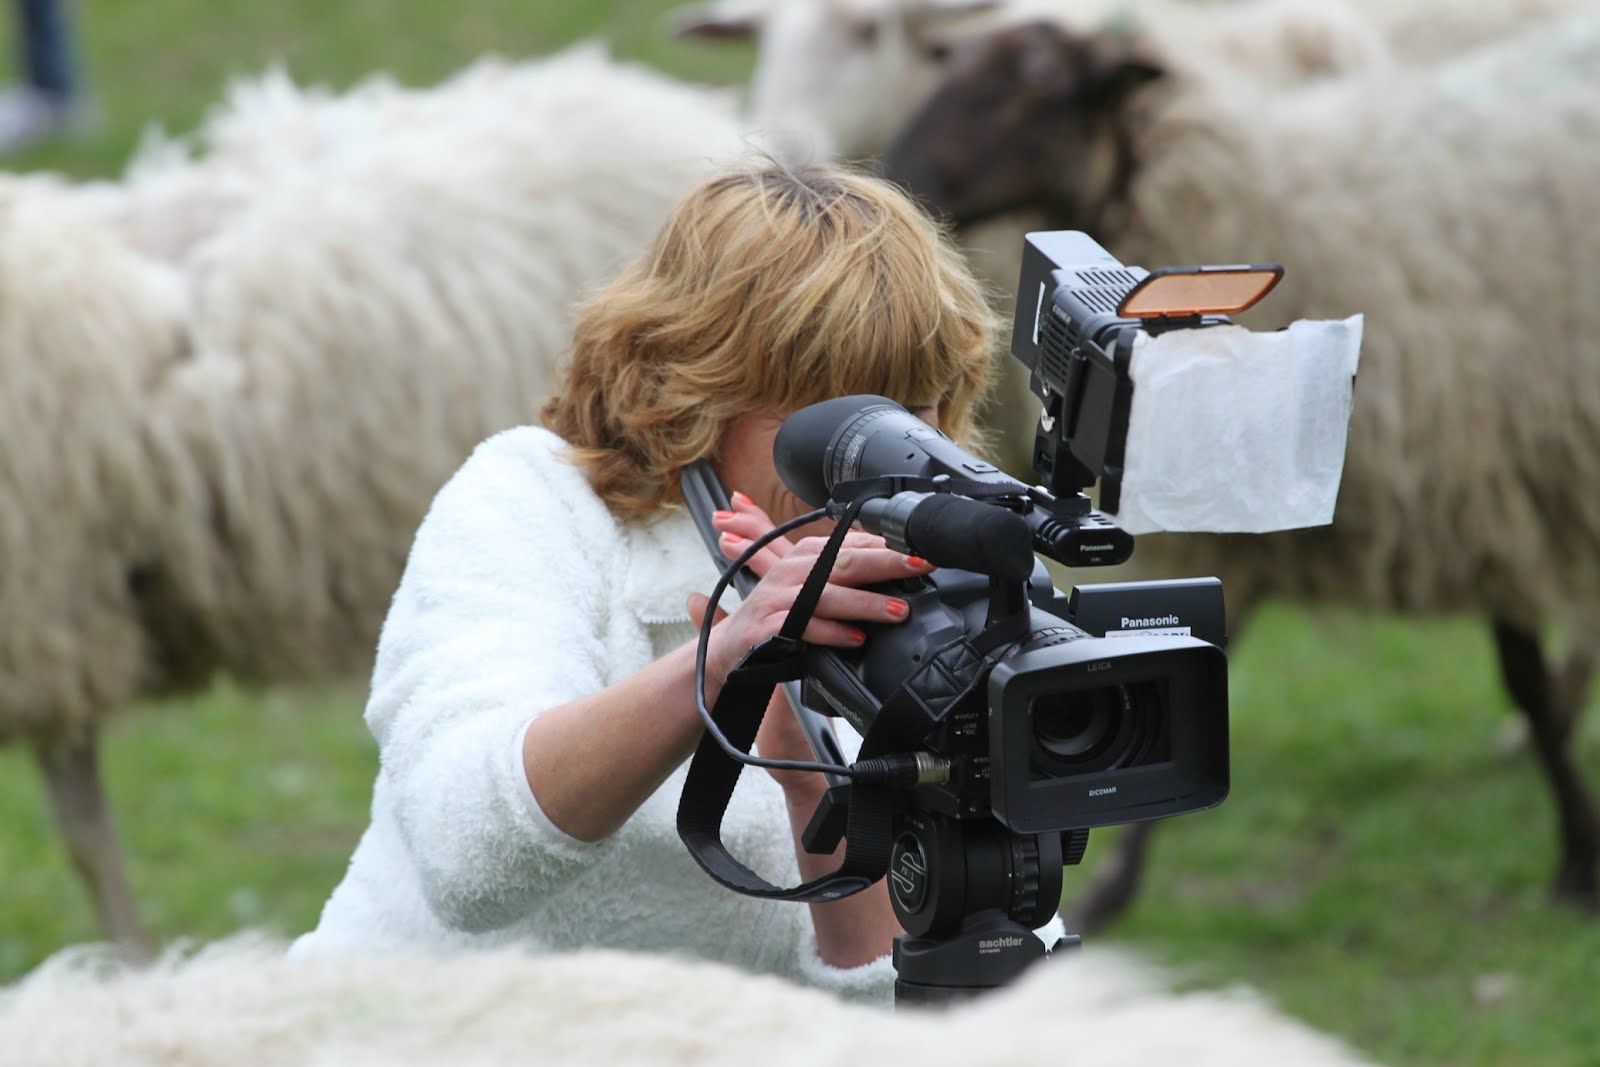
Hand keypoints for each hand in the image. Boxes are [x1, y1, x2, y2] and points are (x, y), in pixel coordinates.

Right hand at [684, 492, 933, 774]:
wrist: (731, 651)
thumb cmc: (779, 617)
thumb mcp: (812, 588)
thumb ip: (845, 568)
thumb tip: (888, 552)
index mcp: (806, 555)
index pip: (854, 543)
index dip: (891, 546)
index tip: (926, 550)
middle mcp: (791, 570)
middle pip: (846, 562)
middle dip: (887, 563)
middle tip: (921, 565)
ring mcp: (777, 598)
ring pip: (827, 595)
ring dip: (865, 603)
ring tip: (899, 612)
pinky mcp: (767, 628)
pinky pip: (803, 628)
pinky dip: (831, 633)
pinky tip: (856, 639)